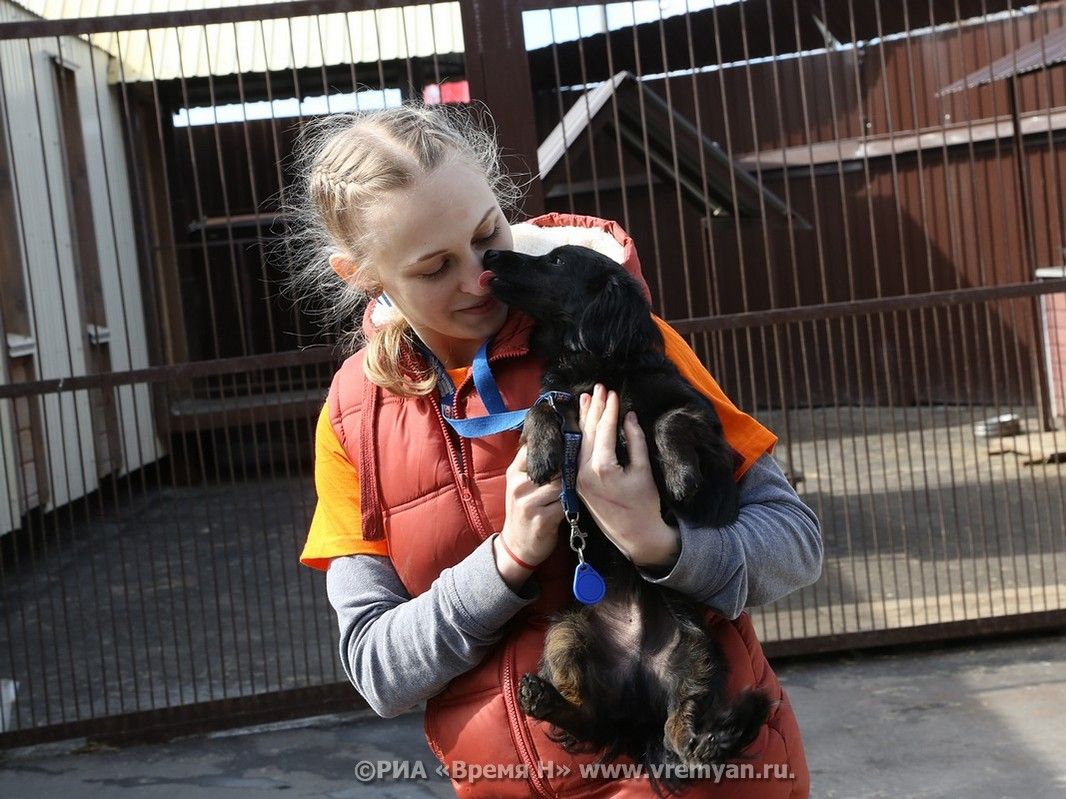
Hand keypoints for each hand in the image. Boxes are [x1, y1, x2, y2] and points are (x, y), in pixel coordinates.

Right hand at [495, 445, 565, 586]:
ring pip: (561, 484)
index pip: (535, 448)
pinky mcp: (542, 519)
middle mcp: (519, 485)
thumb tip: (558, 439)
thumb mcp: (521, 485)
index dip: (555, 446)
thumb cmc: (524, 511)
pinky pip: (565, 503)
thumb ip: (534, 465)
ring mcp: (529, 503)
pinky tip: (570, 507)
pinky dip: (571, 504)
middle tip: (576, 470)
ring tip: (573, 490)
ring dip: (570, 487)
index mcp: (514, 472)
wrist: (516, 546)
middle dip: (567, 468)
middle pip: (554, 466)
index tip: (568, 445)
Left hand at [576, 384, 679, 568]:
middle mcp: (584, 473)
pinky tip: (582, 423)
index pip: (603, 431)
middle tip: (597, 388)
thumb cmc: (644, 504)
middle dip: (594, 409)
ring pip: (579, 442)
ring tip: (586, 398)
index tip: (612, 392)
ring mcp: (578, 479)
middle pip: (587, 433)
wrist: (636, 536)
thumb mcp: (643, 470)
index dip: (609, 410)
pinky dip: (580, 435)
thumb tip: (629, 416)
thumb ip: (635, 441)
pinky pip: (577, 453)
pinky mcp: (578, 483)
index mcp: (601, 469)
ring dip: (584, 419)